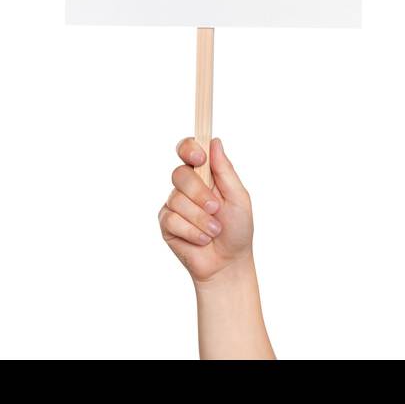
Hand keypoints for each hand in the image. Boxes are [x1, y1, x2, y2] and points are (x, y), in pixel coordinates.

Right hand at [158, 137, 254, 283]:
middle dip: (199, 193)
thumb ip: (225, 170)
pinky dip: (192, 231)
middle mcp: (187, 187)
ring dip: (200, 218)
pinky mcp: (166, 224)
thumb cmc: (237, 229)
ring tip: (214, 231)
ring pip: (177, 199)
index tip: (199, 157)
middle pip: (180, 174)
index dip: (189, 148)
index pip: (188, 150)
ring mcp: (174, 205)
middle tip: (216, 209)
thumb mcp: (238, 197)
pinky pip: (172, 220)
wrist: (228, 262)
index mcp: (205, 174)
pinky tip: (202, 239)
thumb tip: (215, 141)